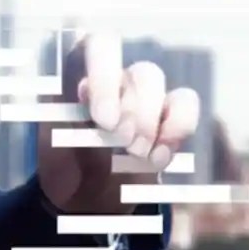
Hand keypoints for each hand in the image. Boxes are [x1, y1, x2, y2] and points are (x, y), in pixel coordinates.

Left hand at [36, 32, 199, 213]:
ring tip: (138, 156)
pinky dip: (177, 128)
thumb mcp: (63, 160)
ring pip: (155, 81)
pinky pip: (185, 102)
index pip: (97, 46)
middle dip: (135, 110)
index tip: (104, 120)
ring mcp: (142, 95)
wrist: (87, 203)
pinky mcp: (168, 115)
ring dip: (149, 120)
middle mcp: (112, 79)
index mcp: (78, 80)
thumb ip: (76, 131)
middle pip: (136, 70)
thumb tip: (93, 103)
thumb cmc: (70, 173)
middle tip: (124, 145)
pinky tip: (159, 157)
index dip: (106, 75)